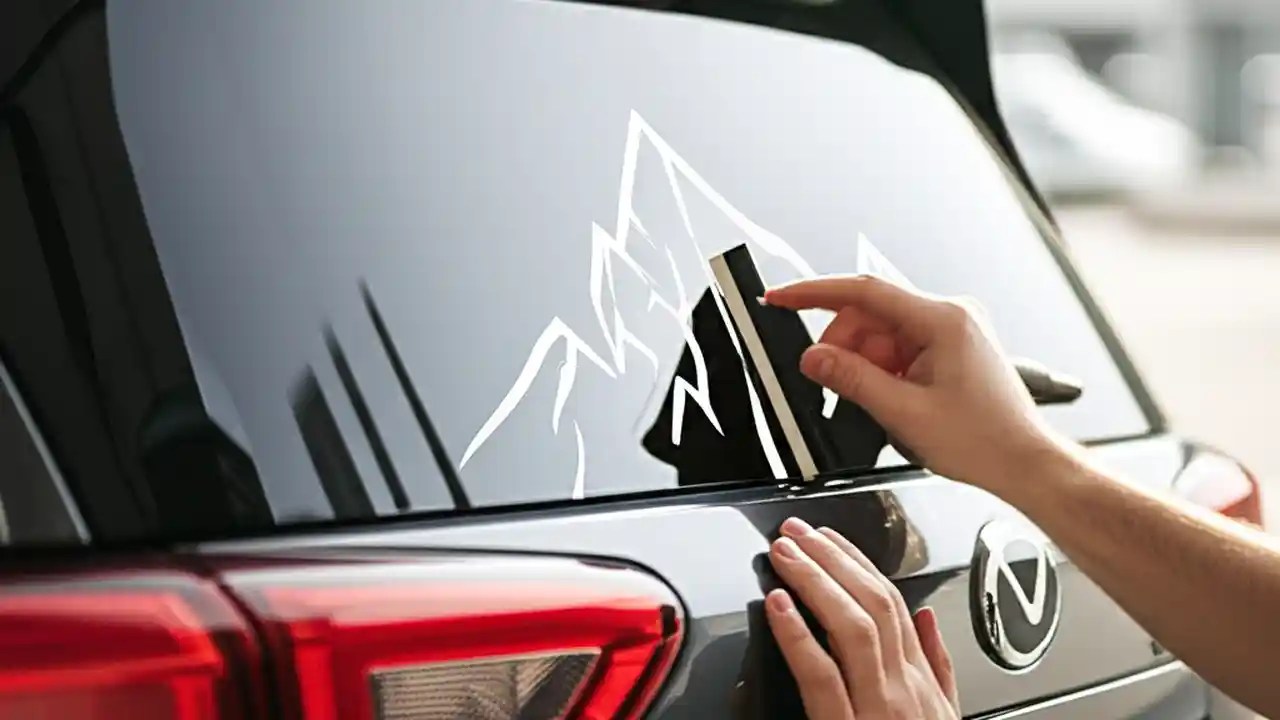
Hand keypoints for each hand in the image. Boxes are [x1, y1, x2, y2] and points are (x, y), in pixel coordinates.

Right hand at [764, 275, 1062, 490]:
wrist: (1023, 462)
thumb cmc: (984, 440)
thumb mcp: (904, 413)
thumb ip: (852, 380)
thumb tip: (813, 358)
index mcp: (943, 320)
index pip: (865, 291)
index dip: (815, 293)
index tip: (782, 297)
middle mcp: (950, 316)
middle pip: (869, 316)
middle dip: (843, 348)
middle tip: (832, 384)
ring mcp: (951, 330)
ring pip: (881, 335)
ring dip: (866, 365)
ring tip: (878, 403)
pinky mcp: (949, 347)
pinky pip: (899, 348)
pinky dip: (884, 372)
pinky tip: (891, 399)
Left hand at [766, 517, 958, 718]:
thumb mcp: (944, 711)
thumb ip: (938, 665)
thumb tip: (927, 617)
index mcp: (918, 679)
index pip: (891, 602)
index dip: (857, 561)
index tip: (828, 537)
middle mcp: (899, 686)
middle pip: (872, 604)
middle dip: (833, 559)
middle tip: (797, 531)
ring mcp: (875, 707)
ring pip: (851, 628)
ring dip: (815, 581)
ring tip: (785, 553)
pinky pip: (821, 676)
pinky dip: (797, 636)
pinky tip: (778, 606)